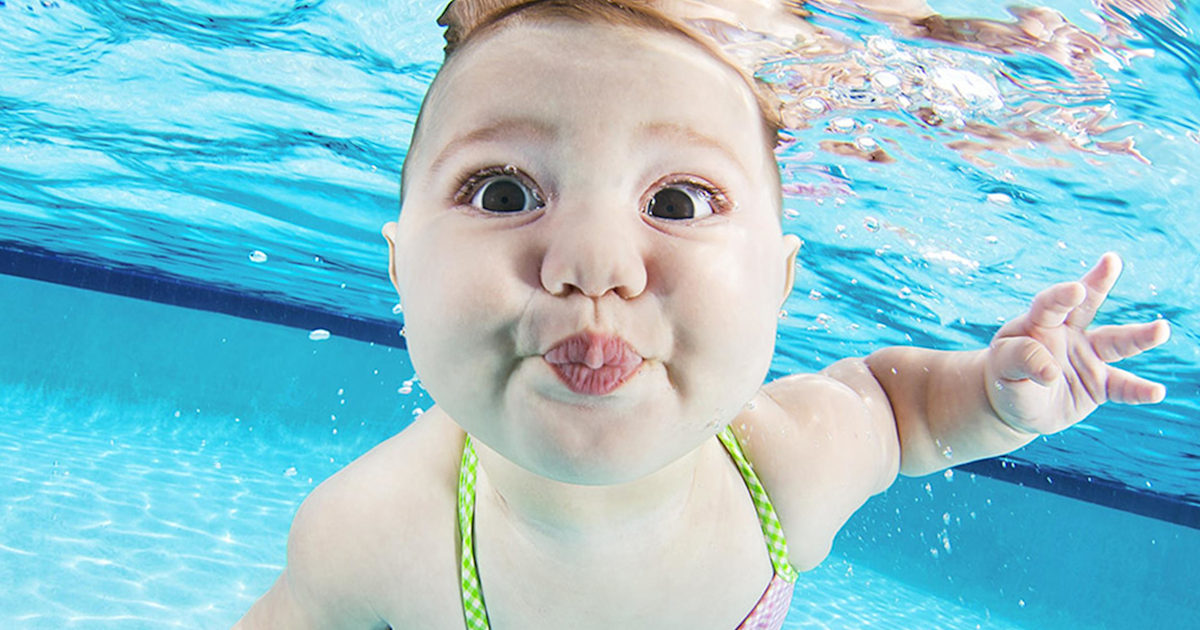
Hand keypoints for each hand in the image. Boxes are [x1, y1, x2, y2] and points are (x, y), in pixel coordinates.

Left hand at [984, 253, 1170, 434]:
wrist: (1016, 404)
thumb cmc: (1007, 377)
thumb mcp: (1003, 368)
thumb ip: (1022, 360)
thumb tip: (1051, 371)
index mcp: (1038, 323)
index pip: (1049, 304)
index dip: (1062, 296)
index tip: (1075, 290)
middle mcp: (1068, 333)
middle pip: (1087, 306)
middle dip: (1099, 282)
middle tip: (1111, 261)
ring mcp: (1087, 356)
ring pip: (1116, 342)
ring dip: (1139, 337)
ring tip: (1162, 329)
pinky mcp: (1100, 382)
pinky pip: (1122, 386)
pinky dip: (1138, 390)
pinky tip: (1156, 392)